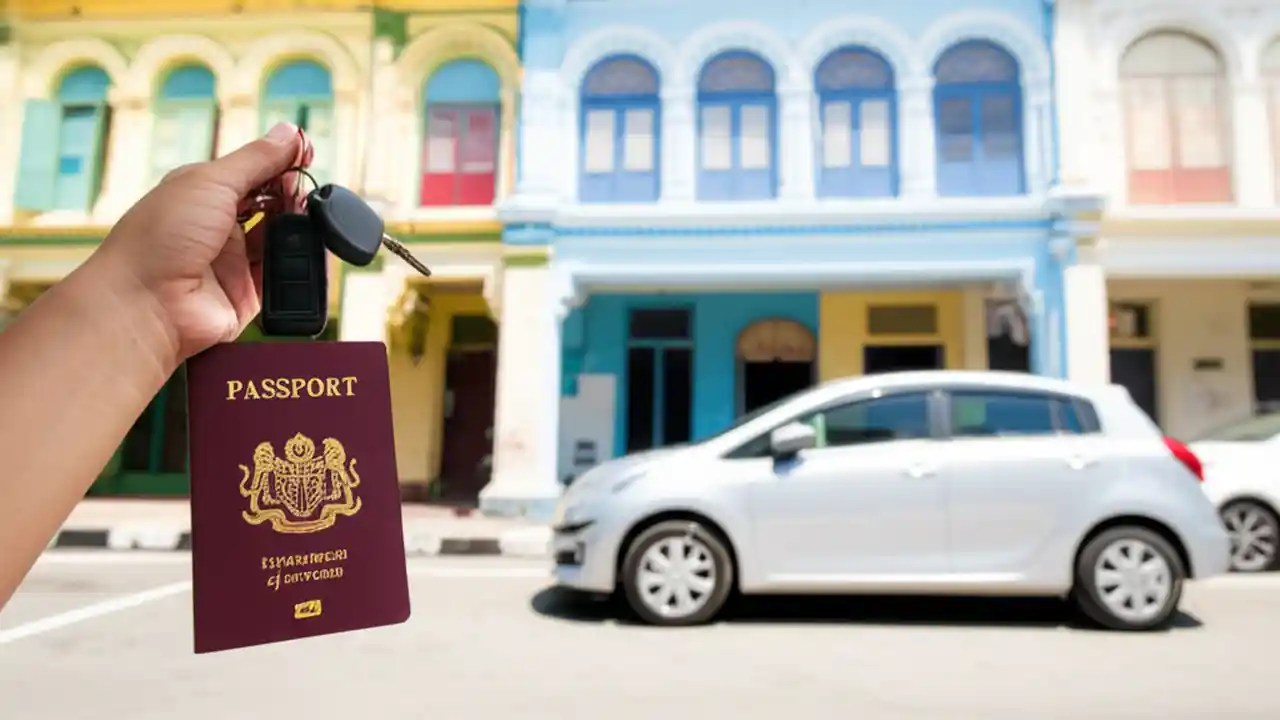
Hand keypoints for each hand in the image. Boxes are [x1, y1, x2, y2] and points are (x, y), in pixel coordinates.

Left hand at [93, 122, 306, 366]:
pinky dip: (297, 264)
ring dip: (295, 227)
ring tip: (309, 217)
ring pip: (278, 238)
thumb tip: (290, 132)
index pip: (250, 171)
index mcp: (201, 192)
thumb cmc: (162, 236)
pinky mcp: (247, 294)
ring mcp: (232, 261)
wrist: (144, 304)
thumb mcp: (211, 182)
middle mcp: (217, 225)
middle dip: (291, 194)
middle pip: (268, 204)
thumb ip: (256, 160)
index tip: (307, 153)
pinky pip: (281, 276)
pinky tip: (305, 250)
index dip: (279, 161)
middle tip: (308, 189)